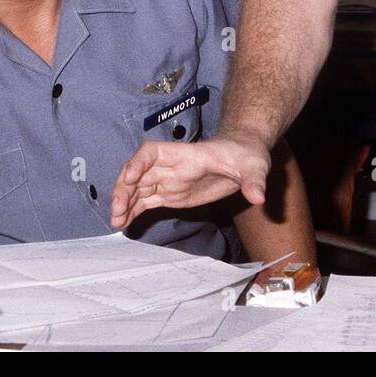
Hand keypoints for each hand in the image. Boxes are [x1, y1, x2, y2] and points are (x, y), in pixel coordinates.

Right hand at [110, 132, 270, 227]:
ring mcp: (169, 180)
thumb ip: (254, 181)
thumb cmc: (247, 154)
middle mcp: (172, 167)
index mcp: (187, 155)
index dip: (138, 163)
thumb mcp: (255, 165)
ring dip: (123, 203)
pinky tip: (123, 224)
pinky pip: (145, 201)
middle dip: (123, 189)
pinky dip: (132, 211)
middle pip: (138, 172)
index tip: (129, 178)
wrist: (244, 155)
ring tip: (116, 222)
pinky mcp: (171, 194)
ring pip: (137, 189)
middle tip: (117, 210)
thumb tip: (259, 197)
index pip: (152, 151)